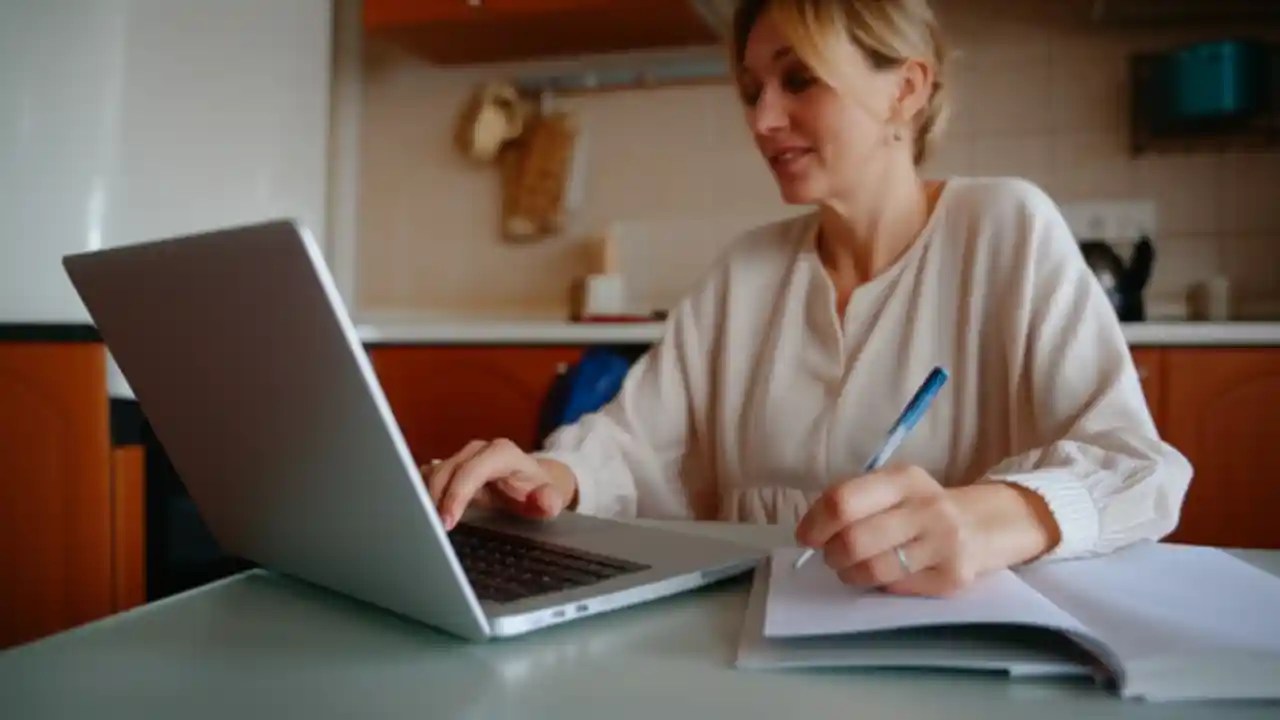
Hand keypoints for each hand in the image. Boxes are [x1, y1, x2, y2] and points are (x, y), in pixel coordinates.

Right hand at [423, 438, 577, 530]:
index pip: (472, 471)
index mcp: (501, 453)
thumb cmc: (539, 490)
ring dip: (425, 499)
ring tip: (420, 526)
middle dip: (435, 500)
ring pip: (433, 473)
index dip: (457, 495)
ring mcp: (461, 457)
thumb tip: (544, 501)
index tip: (448, 522)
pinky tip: (417, 516)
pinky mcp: (449, 467)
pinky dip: (420, 495)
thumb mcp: (550, 497)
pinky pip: (427, 477)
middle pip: (446, 471)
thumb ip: (549, 499)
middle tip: (430, 531)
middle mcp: (477, 450)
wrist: (533, 481)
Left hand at [795, 465, 983, 596]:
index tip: (807, 537)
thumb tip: (811, 531)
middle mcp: (927, 508)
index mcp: (904, 479)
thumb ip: (857, 501)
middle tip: (832, 556)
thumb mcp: (896, 489)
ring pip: (873, 570)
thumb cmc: (924, 507)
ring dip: (850, 574)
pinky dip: (879, 585)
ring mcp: (943, 544)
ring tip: (852, 568)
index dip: (816, 524)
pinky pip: (896, 588)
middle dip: (831, 554)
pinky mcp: (951, 578)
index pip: (843, 501)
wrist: (988, 524)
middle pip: (854, 541)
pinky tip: (885, 575)